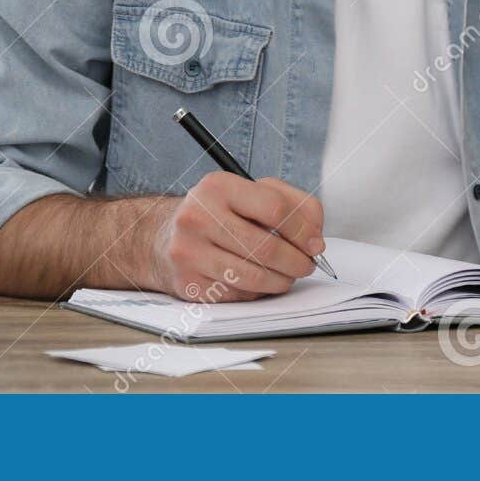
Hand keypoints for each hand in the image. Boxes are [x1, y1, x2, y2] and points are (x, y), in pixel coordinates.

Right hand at [145, 172, 324, 301]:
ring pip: (254, 276)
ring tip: (288, 276)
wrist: (164, 237)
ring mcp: (189, 252)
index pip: (274, 208)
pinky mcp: (188, 282)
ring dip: (282, 281)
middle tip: (307, 265)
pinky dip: (258, 291)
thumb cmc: (219, 213)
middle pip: (266, 246)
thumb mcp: (250, 192)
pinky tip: (260, 282)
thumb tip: (315, 239)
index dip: (303, 230)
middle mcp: (198, 216)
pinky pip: (238, 293)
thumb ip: (291, 203)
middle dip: (297, 261)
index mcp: (218, 187)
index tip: (315, 244)